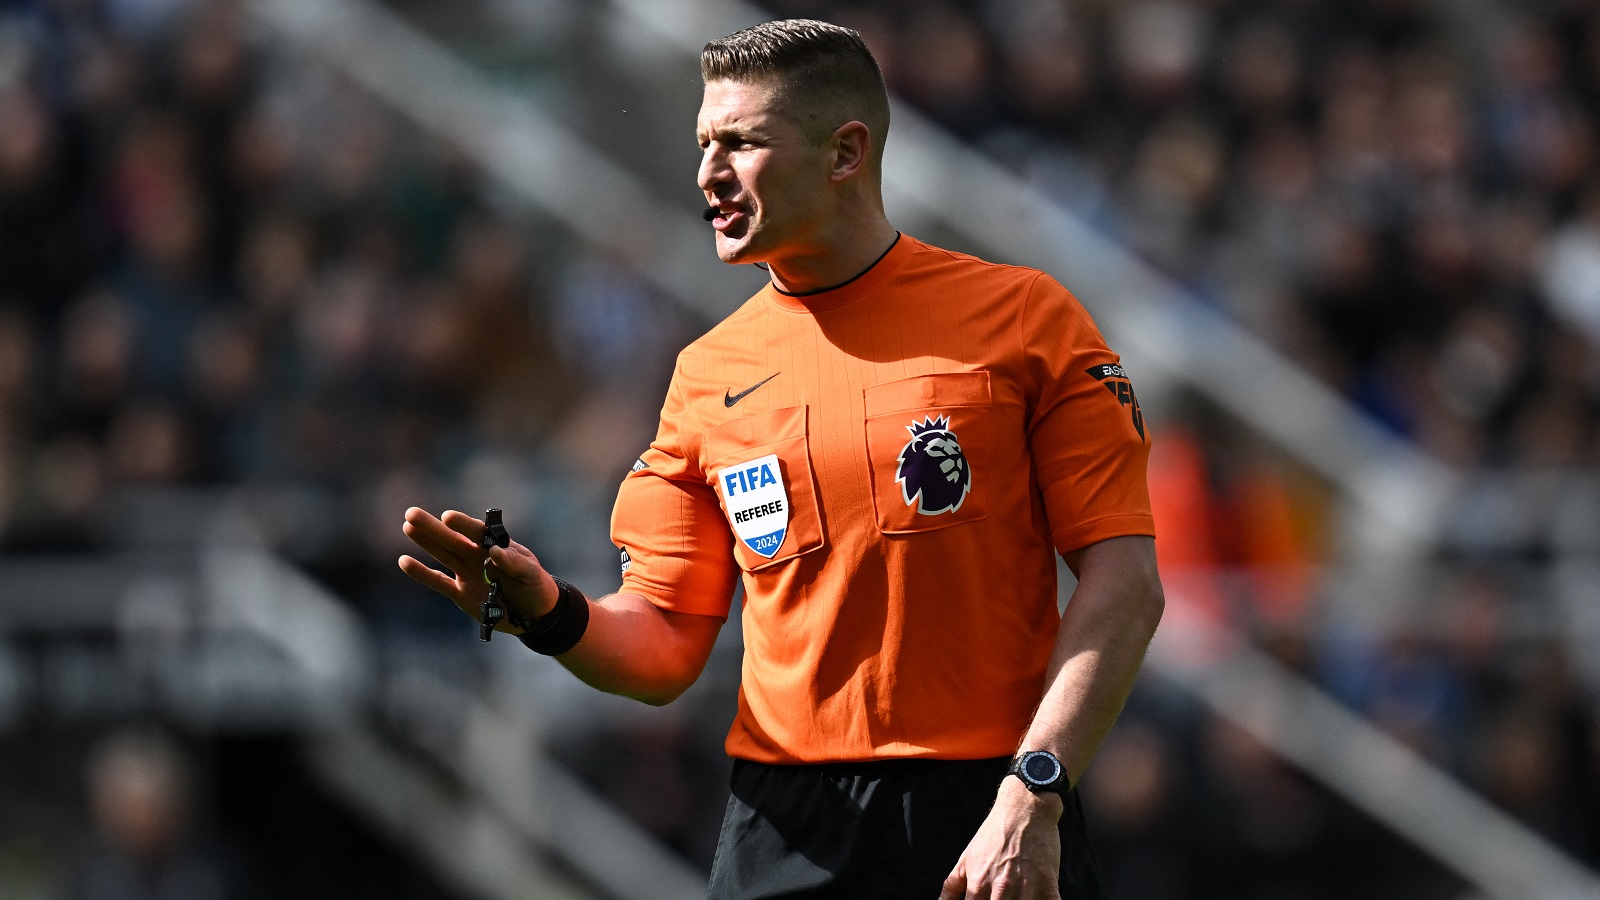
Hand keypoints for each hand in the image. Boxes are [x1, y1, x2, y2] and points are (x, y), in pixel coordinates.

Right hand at [398, 507, 558, 631]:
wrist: (534, 614)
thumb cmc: (535, 585)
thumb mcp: (531, 573)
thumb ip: (515, 563)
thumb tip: (494, 552)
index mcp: (496, 546)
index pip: (477, 532)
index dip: (463, 525)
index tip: (447, 517)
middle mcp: (477, 556)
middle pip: (452, 539)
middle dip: (432, 527)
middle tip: (411, 513)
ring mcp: (467, 574)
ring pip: (442, 555)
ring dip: (425, 541)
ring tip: (407, 526)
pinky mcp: (461, 594)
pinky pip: (438, 582)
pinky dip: (422, 573)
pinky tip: (404, 561)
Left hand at [940, 779, 1062, 899]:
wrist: (1025, 808)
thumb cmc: (995, 833)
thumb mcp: (967, 857)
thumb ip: (953, 885)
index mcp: (978, 886)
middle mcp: (1000, 892)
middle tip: (1001, 895)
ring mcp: (1025, 891)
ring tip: (1018, 894)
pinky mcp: (1048, 887)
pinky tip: (1037, 895)